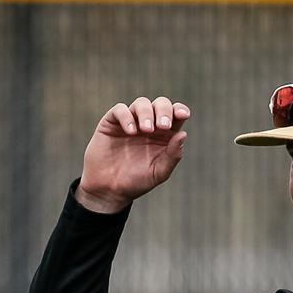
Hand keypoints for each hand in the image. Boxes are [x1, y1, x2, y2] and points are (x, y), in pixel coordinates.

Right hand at [76, 95, 190, 212]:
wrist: (109, 189)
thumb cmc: (136, 182)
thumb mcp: (159, 172)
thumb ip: (172, 155)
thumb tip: (183, 134)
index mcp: (164, 135)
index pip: (175, 114)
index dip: (180, 109)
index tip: (181, 115)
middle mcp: (149, 125)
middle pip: (160, 104)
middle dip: (164, 111)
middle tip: (163, 126)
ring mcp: (131, 122)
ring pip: (141, 103)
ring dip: (146, 113)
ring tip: (146, 130)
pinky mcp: (112, 122)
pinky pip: (120, 110)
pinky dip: (127, 116)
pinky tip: (131, 131)